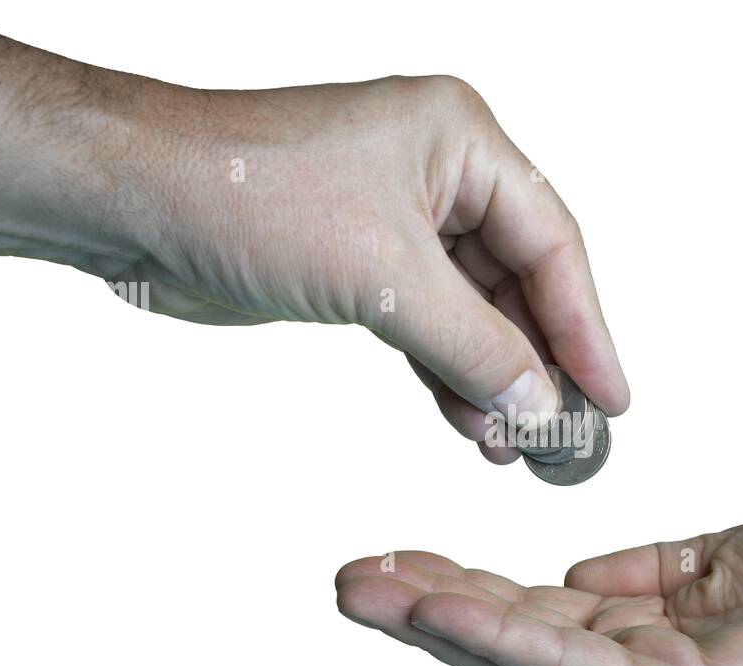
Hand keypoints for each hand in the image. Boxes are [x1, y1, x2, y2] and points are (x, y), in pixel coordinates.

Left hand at [0, 0, 626, 463]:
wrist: (131, 201)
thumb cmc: (245, 192)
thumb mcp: (384, 277)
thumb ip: (476, 346)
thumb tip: (541, 407)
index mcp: (460, 140)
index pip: (553, 242)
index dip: (586, 327)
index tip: (610, 397)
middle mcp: (438, 174)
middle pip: (519, 281)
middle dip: (539, 363)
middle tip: (565, 436)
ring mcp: (397, 221)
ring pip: (473, 312)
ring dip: (494, 380)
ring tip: (513, 448)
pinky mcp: (361, 266)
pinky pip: (428, 327)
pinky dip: (449, 375)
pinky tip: (468, 423)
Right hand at [337, 519, 742, 665]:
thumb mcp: (719, 562)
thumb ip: (647, 572)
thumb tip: (577, 569)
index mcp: (642, 639)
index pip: (532, 611)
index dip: (463, 585)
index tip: (399, 555)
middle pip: (510, 639)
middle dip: (426, 605)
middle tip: (348, 578)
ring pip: (525, 659)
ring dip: (440, 622)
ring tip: (367, 590)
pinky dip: (503, 638)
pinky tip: (446, 610)